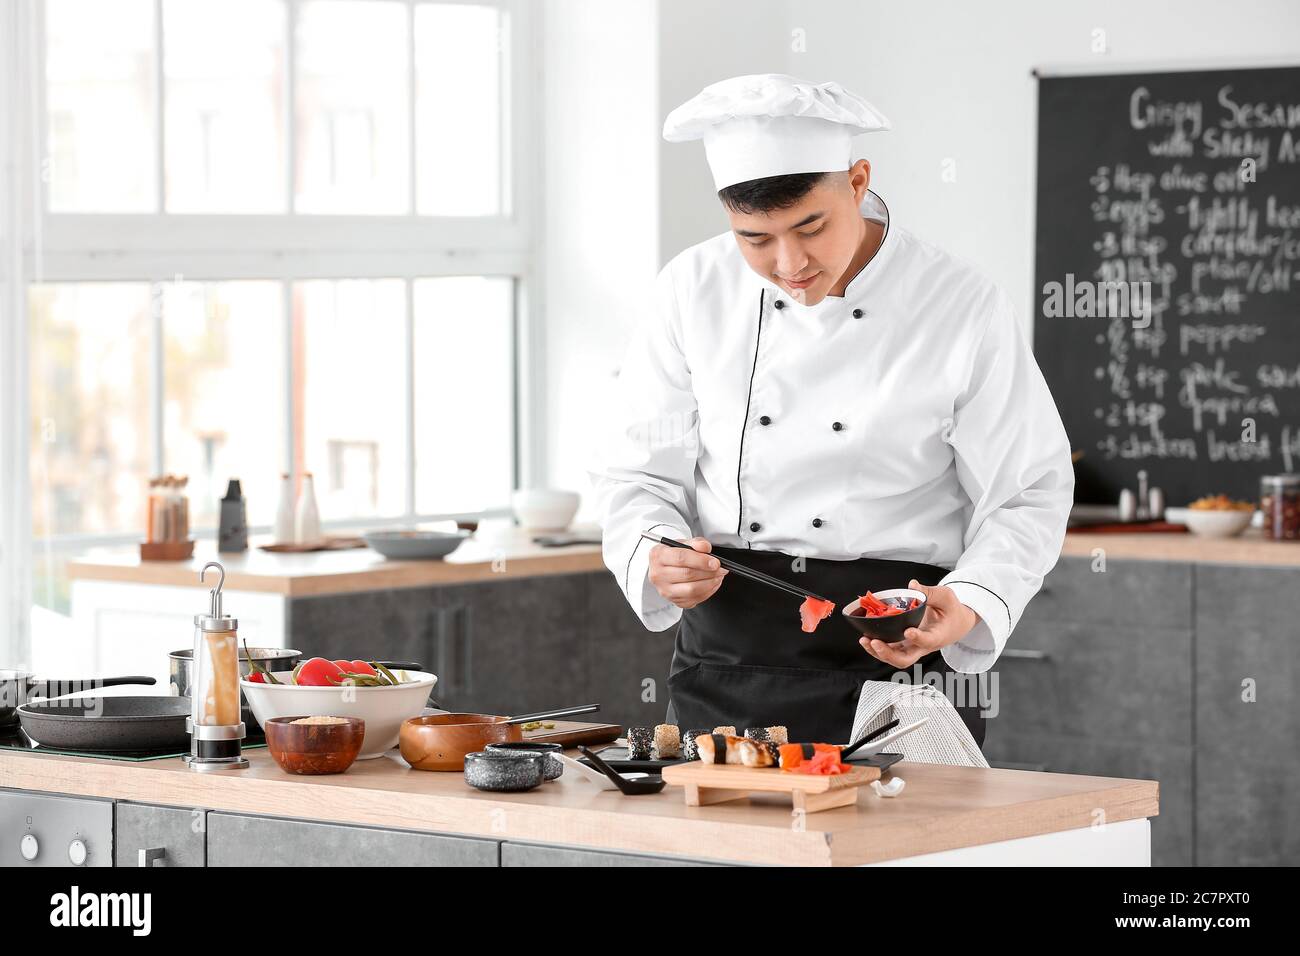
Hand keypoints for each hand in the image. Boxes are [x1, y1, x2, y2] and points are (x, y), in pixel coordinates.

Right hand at [648, 537, 726, 608]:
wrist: (665, 567)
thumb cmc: (674, 554)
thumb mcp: (684, 542)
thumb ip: (696, 542)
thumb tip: (705, 547)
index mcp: (658, 556)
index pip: (681, 558)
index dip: (701, 560)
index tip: (715, 562)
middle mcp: (658, 575)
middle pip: (688, 575)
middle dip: (709, 572)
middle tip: (721, 568)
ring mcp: (665, 590)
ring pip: (692, 589)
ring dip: (710, 583)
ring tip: (718, 575)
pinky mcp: (674, 601)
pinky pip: (694, 599)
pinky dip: (708, 592)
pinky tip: (712, 583)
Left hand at [858, 579, 978, 667]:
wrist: (956, 624)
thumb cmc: (951, 611)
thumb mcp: (946, 597)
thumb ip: (929, 592)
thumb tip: (912, 585)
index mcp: (938, 635)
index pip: (928, 641)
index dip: (918, 638)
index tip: (908, 631)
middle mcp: (924, 646)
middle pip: (906, 659)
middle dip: (888, 654)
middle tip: (876, 642)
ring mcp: (913, 648)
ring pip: (895, 658)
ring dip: (878, 652)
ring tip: (865, 640)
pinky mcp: (905, 645)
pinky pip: (891, 651)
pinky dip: (877, 648)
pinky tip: (866, 639)